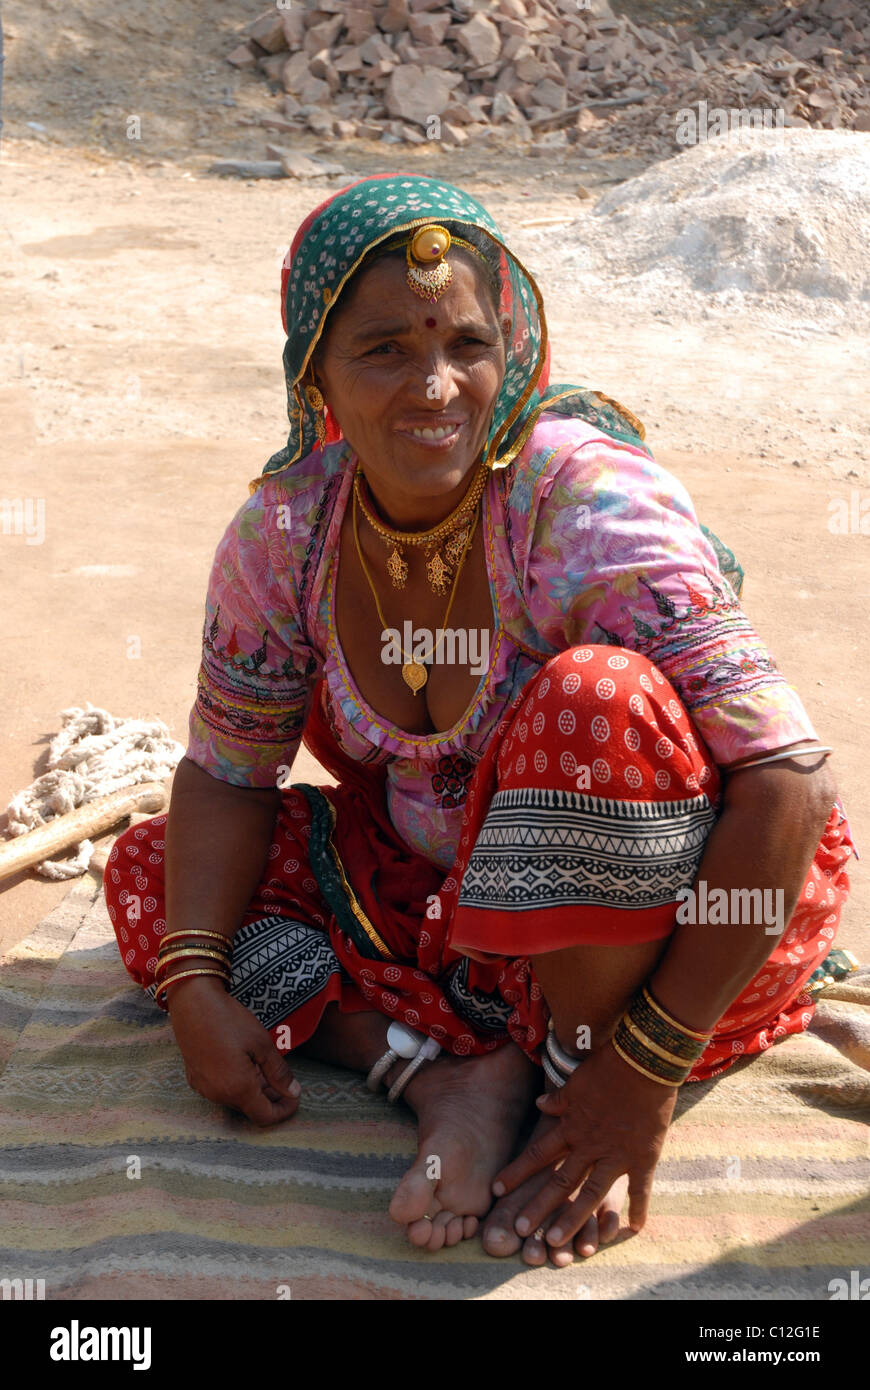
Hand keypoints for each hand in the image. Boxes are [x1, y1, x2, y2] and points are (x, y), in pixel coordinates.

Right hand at [167, 977, 300, 1126]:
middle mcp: (218, 1095)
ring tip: (265, 1068)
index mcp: (238, 1089)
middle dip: (270, 1098)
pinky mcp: (195, 1078)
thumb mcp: (262, 1044)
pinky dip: (237, 1084)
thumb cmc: (229, 1020)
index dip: (283, 1111)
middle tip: (284, 1079)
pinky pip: (221, 1090)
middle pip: (250, 1109)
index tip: (294, 1097)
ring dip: (254, 1090)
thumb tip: (294, 1092)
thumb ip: (279, 1072)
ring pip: (235, 1099)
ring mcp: (204, 1088)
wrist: (192, 1002)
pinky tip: (245, 1064)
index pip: (265, 1117)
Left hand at [491, 1040, 675, 1245]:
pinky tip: (632, 1229)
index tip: (496, 1191)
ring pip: (589, 1194)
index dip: (517, 1173)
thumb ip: (558, 1098)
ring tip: (557, 1242)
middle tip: (519, 1230)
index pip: (536, 1154)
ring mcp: (615, 1154)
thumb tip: (539, 1104)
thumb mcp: (576, 1079)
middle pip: (558, 1181)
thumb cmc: (607, 1064)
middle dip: (538, 1206)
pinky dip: (637, 1209)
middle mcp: (588, 1145)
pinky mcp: (642, 1157)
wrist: (642, 1060)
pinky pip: (638, 1189)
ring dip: (573, 1219)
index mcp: (570, 1126)